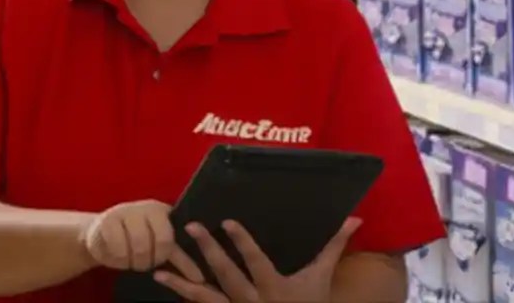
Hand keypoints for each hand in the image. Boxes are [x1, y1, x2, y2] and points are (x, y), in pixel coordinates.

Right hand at [80, 199, 205, 282]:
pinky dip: (119, 259)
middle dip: (154, 259)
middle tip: (147, 265)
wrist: (98, 233)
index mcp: (163, 212)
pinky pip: (119, 248)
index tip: (193, 278)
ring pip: (139, 247)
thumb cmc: (133, 239)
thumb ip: (176, 255)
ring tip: (132, 262)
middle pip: (161, 241)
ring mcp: (126, 211)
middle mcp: (147, 208)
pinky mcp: (107, 220)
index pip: (174, 238)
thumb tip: (200, 277)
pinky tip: (118, 255)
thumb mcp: (157, 244)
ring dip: (135, 262)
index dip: (181, 260)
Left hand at [154, 217, 360, 302]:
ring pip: (205, 298)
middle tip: (191, 228)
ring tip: (159, 270)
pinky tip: (166, 286)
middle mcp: (252, 302)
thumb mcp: (320, 279)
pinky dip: (185, 300)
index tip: (226, 222)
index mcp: (275, 288)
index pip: (256, 263)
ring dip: (181, 284)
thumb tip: (354, 219)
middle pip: (226, 276)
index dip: (242, 243)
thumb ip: (332, 247)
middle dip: (208, 252)